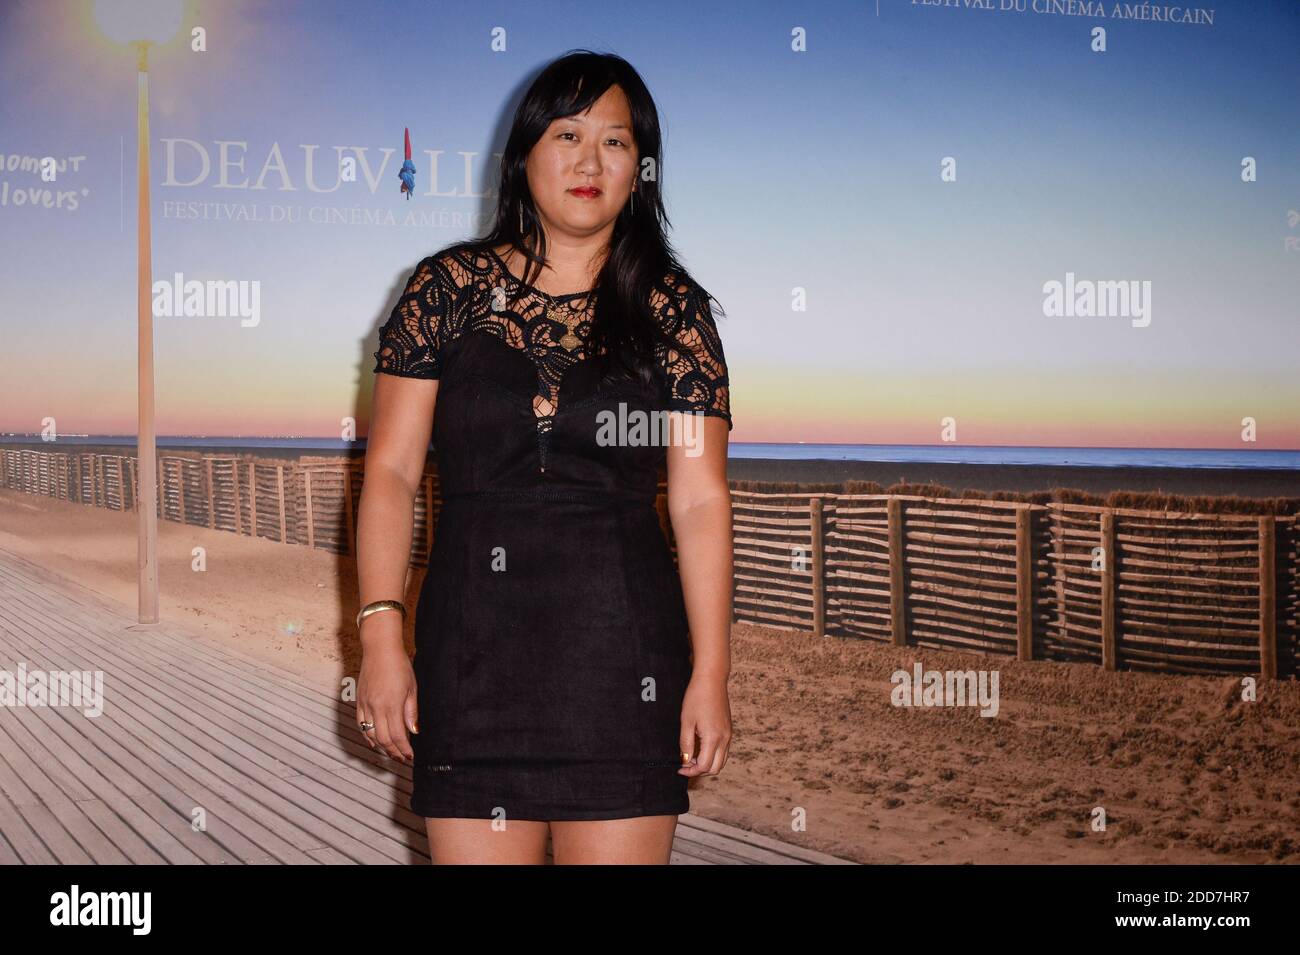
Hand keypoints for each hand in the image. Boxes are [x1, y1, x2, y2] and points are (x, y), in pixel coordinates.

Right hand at [357, 638, 417, 763]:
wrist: (380, 649)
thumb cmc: (399, 665)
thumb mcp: (412, 688)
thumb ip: (411, 711)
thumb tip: (414, 731)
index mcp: (391, 704)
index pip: (397, 736)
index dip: (403, 749)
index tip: (410, 756)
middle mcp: (376, 707)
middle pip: (383, 739)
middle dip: (393, 752)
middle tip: (402, 758)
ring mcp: (365, 704)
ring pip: (370, 734)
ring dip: (381, 746)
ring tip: (391, 752)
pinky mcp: (359, 700)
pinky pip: (360, 724)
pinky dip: (367, 736)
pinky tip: (374, 741)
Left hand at [678, 672, 730, 776]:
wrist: (712, 679)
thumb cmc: (697, 697)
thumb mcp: (686, 722)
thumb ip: (686, 744)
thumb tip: (685, 760)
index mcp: (713, 738)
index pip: (704, 766)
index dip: (691, 771)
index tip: (680, 768)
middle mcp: (724, 739)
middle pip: (716, 768)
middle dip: (700, 771)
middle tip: (685, 764)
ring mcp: (728, 735)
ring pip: (721, 761)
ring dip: (708, 764)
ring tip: (692, 756)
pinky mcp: (728, 730)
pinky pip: (723, 750)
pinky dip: (713, 755)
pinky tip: (700, 747)